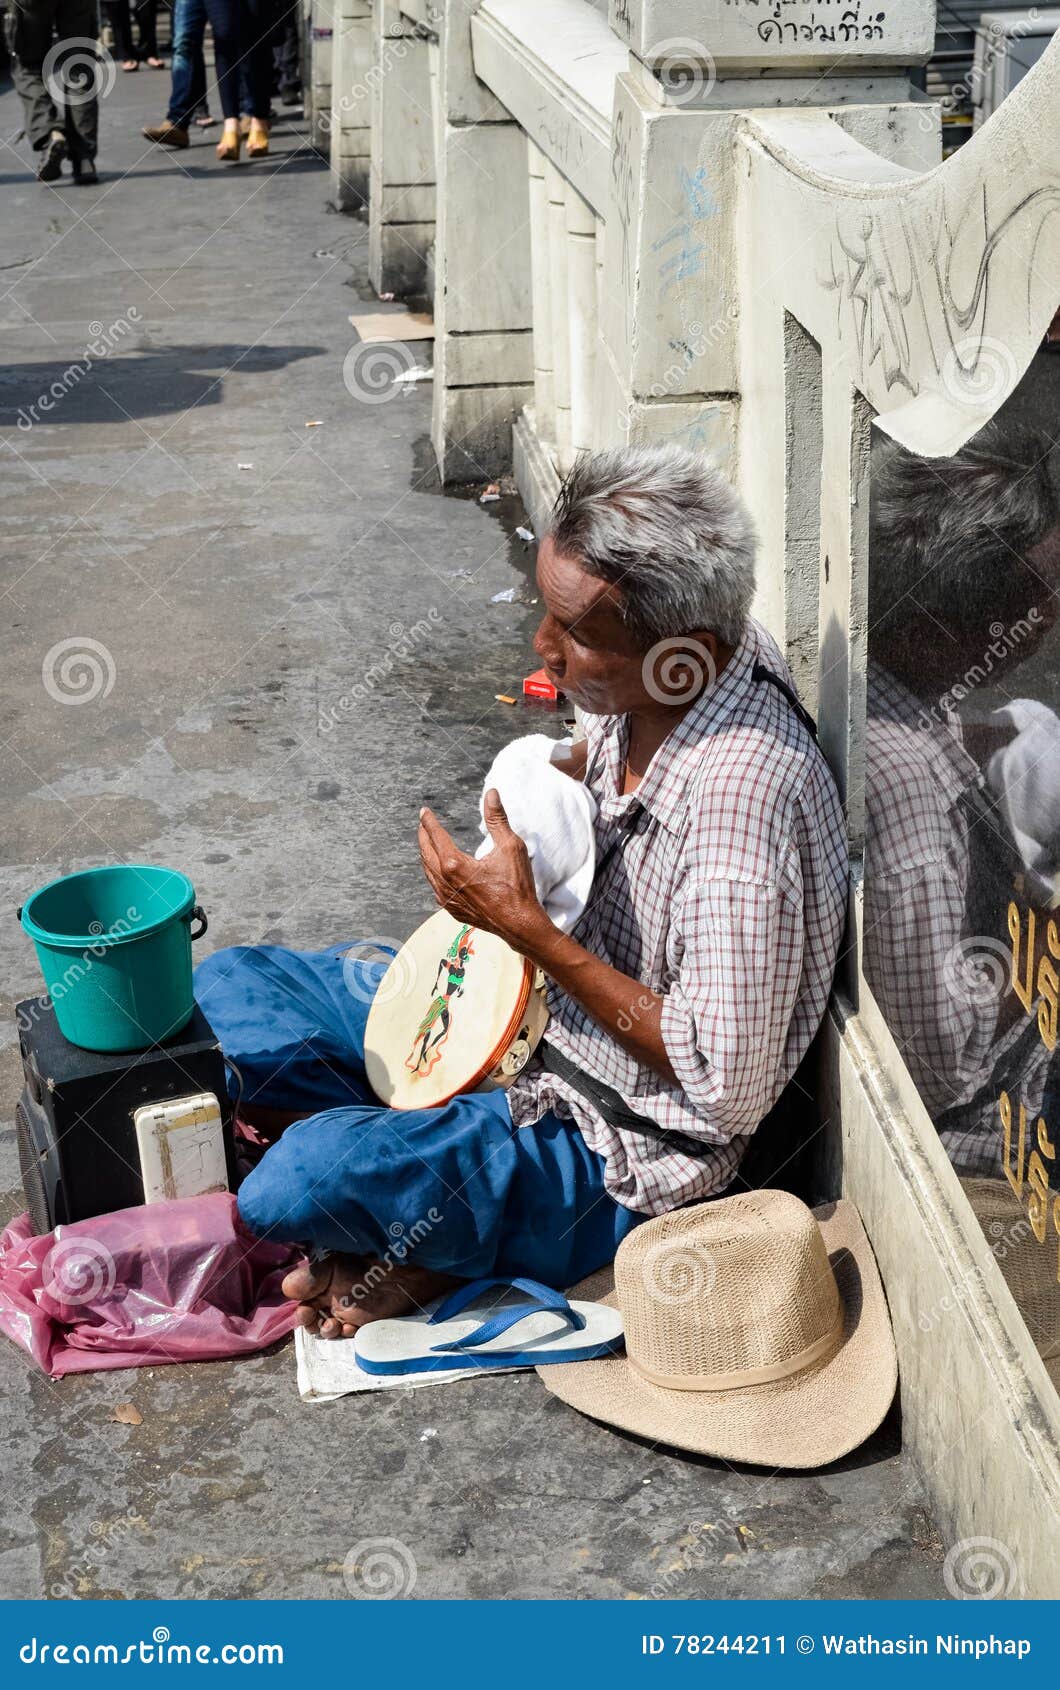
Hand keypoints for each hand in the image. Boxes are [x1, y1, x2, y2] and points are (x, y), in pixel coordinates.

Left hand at [418, 790, 550, 951]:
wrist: (519, 923)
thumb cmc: (516, 886)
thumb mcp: (510, 846)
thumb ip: (497, 819)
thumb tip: (491, 793)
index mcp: (454, 864)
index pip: (435, 835)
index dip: (429, 821)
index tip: (424, 811)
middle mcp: (445, 882)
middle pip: (425, 853)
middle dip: (423, 836)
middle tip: (423, 824)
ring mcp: (447, 898)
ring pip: (428, 872)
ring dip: (426, 855)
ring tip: (428, 844)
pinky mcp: (452, 910)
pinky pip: (435, 888)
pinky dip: (433, 874)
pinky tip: (438, 871)